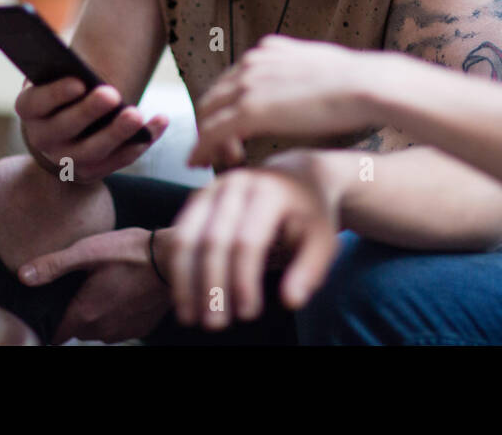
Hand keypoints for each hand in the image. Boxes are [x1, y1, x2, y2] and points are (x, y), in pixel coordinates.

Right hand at [17, 77, 167, 183]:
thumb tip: (83, 62)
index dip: (56, 94)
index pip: (35, 103)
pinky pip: (120, 159)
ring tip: (136, 114)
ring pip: (93, 150)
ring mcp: (67, 160)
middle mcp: (43, 139)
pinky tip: (160, 121)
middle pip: (65, 128)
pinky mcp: (92, 172)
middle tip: (112, 93)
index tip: (79, 82)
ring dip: (117, 132)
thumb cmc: (66, 94)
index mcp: (31, 110)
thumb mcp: (58, 79)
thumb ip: (65, 69)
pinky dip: (141, 141)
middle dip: (89, 111)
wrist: (63, 136)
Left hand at [19, 227, 172, 343]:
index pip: (55, 334)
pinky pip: (119, 326)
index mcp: (85, 313)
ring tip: (104, 285)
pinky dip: (118, 313)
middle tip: (81, 286)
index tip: (51, 306)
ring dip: (97, 313)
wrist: (175, 260)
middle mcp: (103, 330)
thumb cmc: (132, 252)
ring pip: (98, 329)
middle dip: (74, 313)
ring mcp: (124, 330)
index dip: (49, 322)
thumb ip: (53, 265)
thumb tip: (22, 276)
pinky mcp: (142, 327)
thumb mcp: (89, 251)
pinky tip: (123, 290)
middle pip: (76, 330)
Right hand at [164, 167, 339, 330]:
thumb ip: (310, 270)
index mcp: (270, 192)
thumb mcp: (323, 239)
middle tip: (215, 324)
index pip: (249, 241)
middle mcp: (236, 184)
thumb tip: (291, 301)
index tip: (248, 313)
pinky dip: (178, 269)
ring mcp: (213, 188)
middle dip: (212, 285)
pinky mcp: (199, 197)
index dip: (244, 280)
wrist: (297, 177)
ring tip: (191, 317)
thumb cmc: (309, 215)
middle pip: (213, 240)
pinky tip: (183, 298)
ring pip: (187, 236)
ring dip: (186, 281)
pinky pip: (180, 234)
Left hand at [189, 35, 390, 168]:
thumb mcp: (320, 67)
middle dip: (212, 124)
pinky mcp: (250, 109)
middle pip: (214, 96)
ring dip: (206, 140)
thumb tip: (306, 85)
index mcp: (266, 51)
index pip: (231, 81)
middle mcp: (251, 62)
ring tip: (215, 163)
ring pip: (208, 115)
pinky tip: (201, 164)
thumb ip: (300, 74)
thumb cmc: (357, 82)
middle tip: (222, 151)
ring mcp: (248, 84)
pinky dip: (202, 149)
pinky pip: (212, 132)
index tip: (233, 131)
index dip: (227, 108)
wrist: (366, 85)